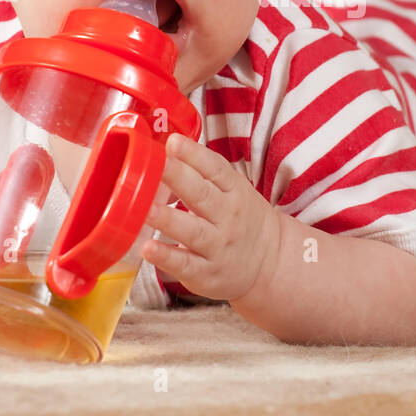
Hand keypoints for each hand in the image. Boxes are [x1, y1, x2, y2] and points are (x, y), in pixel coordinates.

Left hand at [141, 133, 281, 304]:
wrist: (269, 262)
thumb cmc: (241, 219)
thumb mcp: (233, 190)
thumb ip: (203, 171)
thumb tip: (167, 144)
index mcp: (234, 191)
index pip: (215, 169)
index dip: (194, 155)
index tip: (173, 142)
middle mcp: (228, 217)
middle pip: (202, 195)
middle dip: (178, 178)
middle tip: (156, 164)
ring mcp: (217, 246)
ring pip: (192, 231)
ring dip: (168, 219)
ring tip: (145, 208)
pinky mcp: (206, 273)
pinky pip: (185, 264)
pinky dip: (166, 257)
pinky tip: (147, 248)